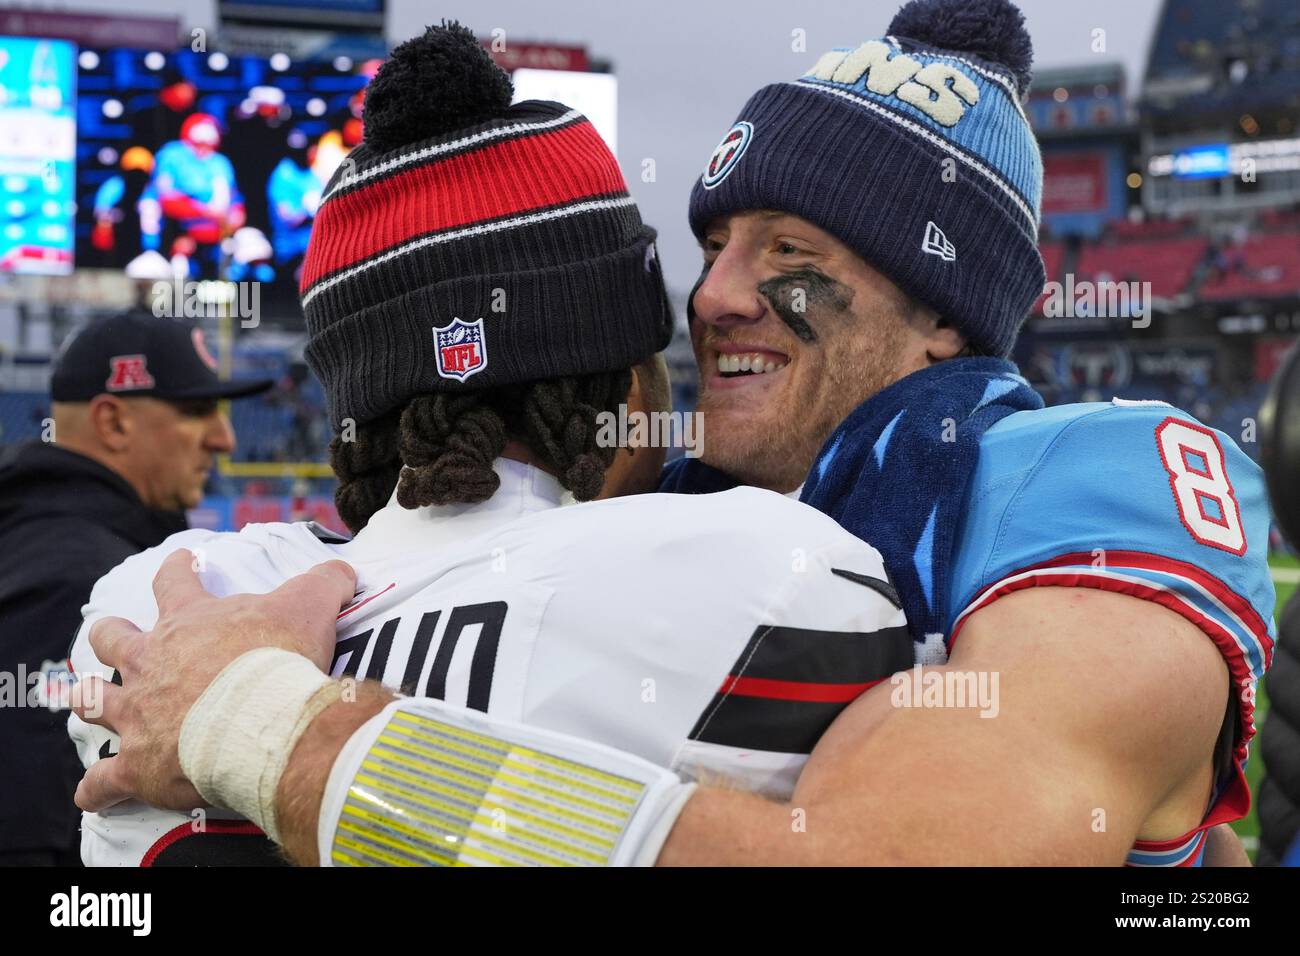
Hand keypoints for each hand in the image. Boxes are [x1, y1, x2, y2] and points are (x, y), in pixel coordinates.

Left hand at [71, 549, 355, 813]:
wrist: (262, 722)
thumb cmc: (278, 659)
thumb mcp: (310, 604)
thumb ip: (326, 581)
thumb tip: (346, 569)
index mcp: (187, 621)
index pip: (174, 581)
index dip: (178, 569)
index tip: (182, 562)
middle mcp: (151, 662)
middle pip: (112, 639)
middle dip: (112, 637)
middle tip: (118, 637)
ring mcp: (138, 713)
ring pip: (93, 701)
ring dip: (92, 701)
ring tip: (92, 701)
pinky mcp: (137, 764)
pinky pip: (103, 781)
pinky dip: (97, 789)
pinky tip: (95, 793)